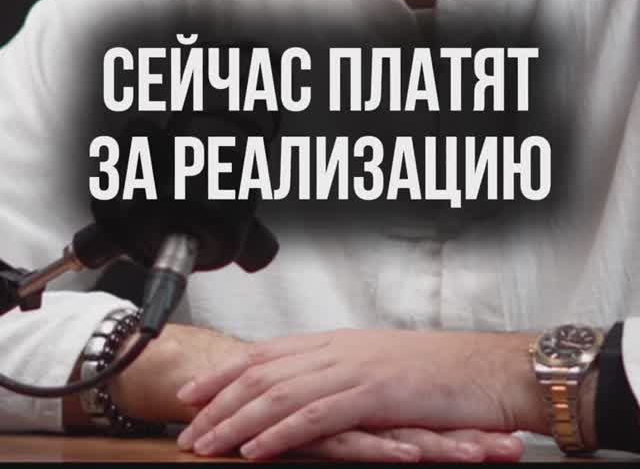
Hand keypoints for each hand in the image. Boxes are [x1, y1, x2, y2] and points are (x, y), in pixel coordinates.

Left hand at [175, 327, 544, 458]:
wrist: (490, 371)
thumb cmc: (445, 374)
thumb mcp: (383, 368)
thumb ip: (344, 375)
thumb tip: (313, 391)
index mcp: (339, 342)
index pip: (269, 352)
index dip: (227, 369)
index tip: (193, 388)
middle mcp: (339, 349)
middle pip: (264, 370)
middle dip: (219, 398)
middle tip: (185, 424)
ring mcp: (354, 369)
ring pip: (280, 392)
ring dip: (236, 419)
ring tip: (205, 442)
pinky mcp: (373, 394)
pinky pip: (315, 416)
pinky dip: (279, 434)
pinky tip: (254, 451)